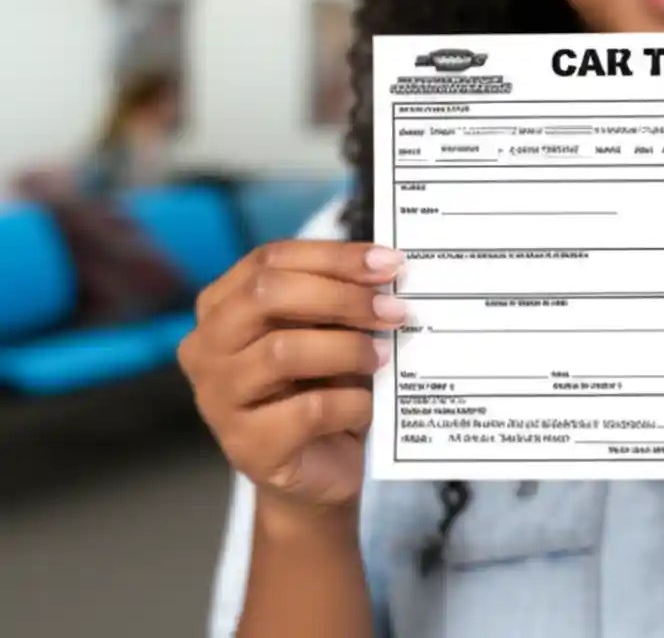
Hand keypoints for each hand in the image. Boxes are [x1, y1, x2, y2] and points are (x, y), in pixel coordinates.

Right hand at [178, 241, 407, 509]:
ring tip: (382, 357)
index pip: (270, 260)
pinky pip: (308, 410)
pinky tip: (367, 406)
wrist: (321, 471)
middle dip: (341, 296)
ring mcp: (218, 399)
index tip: (389, 262)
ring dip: (347, 349)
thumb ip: (340, 299)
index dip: (333, 256)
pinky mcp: (247, 446)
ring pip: (283, 351)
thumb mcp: (329, 333)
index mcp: (221, 307)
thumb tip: (386, 270)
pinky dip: (351, 402)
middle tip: (394, 310)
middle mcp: (205, 347)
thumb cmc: (324, 389)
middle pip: (267, 295)